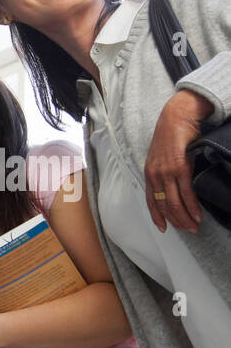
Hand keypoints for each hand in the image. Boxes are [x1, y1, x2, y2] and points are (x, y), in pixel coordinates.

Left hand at [144, 89, 211, 233]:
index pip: (150, 201)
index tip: (164, 229)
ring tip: (194, 227)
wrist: (177, 116)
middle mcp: (155, 175)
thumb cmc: (173, 135)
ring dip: (185, 217)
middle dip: (175, 221)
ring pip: (174, 202)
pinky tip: (197, 215)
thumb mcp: (163, 156)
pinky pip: (185, 192)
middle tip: (188, 231)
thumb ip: (165, 172)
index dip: (157, 217)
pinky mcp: (179, 167)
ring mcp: (166, 172)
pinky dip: (191, 206)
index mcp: (149, 174)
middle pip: (163, 206)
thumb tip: (174, 186)